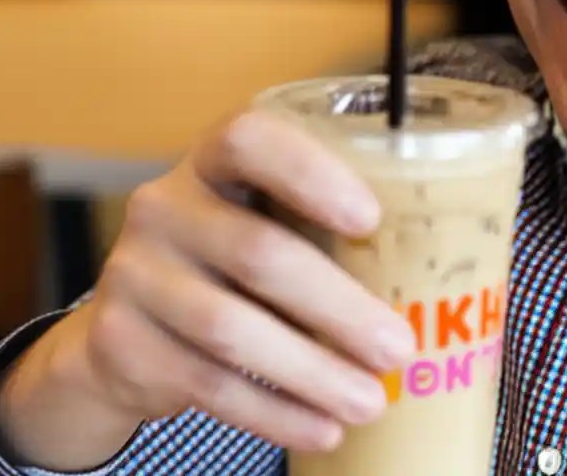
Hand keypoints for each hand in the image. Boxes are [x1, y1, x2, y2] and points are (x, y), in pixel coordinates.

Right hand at [0, 111, 415, 470]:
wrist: (125, 328)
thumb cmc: (234, 265)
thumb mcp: (265, 225)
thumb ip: (327, 231)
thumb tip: (445, 278)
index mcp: (213, 162)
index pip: (250, 139)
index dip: (310, 172)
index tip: (371, 218)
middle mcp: (165, 207)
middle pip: (258, 253)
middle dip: (339, 308)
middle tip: (401, 349)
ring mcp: (133, 274)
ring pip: (232, 329)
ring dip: (313, 372)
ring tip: (371, 401)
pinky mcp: (120, 342)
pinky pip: (207, 383)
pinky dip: (274, 412)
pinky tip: (322, 428)